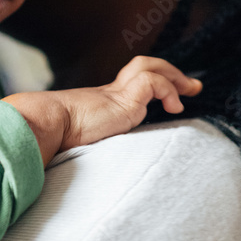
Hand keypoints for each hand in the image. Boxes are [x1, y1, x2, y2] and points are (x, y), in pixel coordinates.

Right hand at [58, 56, 202, 150]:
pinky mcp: (123, 97)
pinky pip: (152, 82)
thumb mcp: (81, 142)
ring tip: (189, 92)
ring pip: (149, 67)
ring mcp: (116, 93)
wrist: (46, 124)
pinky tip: (172, 108)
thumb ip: (90, 146)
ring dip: (174, 77)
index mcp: (103, 102)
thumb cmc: (56, 138)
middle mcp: (110, 93)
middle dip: (172, 73)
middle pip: (143, 66)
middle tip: (193, 86)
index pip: (133, 83)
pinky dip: (167, 90)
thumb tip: (89, 173)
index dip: (156, 84)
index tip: (172, 99)